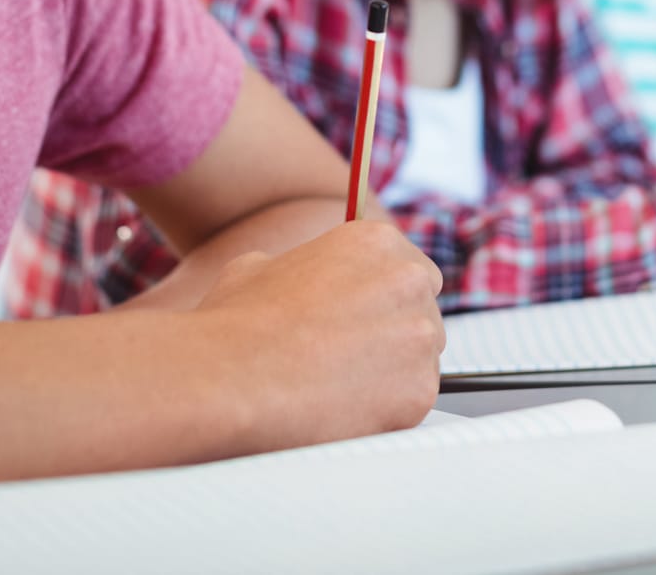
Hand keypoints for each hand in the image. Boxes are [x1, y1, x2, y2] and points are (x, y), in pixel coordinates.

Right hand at [192, 220, 444, 445]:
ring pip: (421, 361)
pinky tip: (344, 411)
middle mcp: (408, 281)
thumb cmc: (238, 322)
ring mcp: (420, 336)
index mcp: (375, 242)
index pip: (410, 271)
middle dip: (395, 337)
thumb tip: (298, 279)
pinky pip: (414, 404)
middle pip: (423, 314)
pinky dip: (387, 413)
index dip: (386, 301)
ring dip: (392, 376)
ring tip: (339, 388)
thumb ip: (302, 268)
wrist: (233, 376)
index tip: (366, 321)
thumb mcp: (260, 267)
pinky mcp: (420, 390)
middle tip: (352, 359)